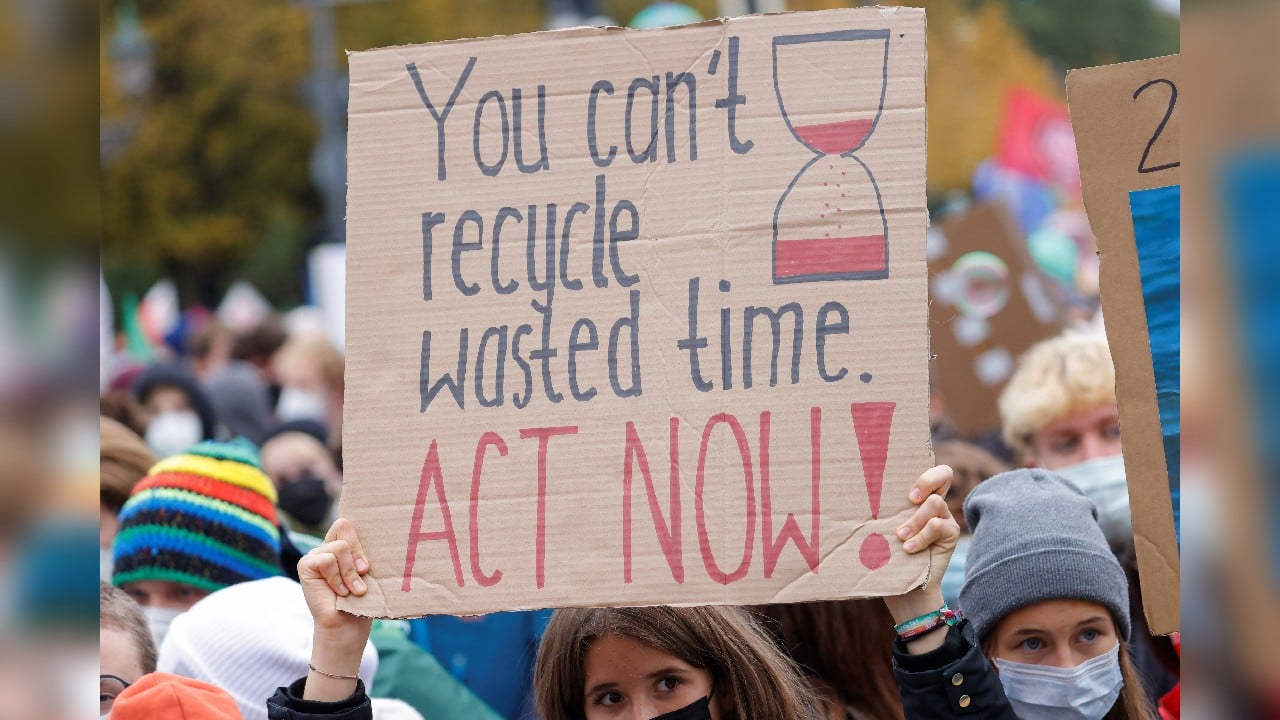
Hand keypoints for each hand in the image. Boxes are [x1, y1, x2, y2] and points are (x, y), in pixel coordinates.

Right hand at [298, 518, 373, 700]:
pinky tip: (340, 592)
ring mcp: (315, 555)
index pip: (350, 523)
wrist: (348, 627)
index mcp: (344, 546)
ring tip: (353, 590)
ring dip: (350, 571)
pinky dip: (337, 577)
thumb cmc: (363, 601)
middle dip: (358, 551)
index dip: (361, 536)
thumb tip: (378, 529)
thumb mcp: (369, 571)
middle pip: (344, 526)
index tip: (369, 560)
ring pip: (339, 547)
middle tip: (364, 572)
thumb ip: (365, 552)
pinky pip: (326, 560)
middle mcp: (328, 547)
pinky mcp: (305, 565)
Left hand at [882, 465, 960, 652]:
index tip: (906, 490)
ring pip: (935, 503)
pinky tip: (908, 549)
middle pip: (943, 474)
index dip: (923, 471)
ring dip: (915, 520)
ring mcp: (944, 518)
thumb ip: (876, 511)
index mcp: (916, 497)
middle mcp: (933, 503)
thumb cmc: (883, 554)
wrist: (902, 588)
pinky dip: (921, 537)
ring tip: (899, 537)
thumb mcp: (878, 528)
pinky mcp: (950, 535)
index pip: (928, 469)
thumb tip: (840, 494)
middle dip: (926, 481)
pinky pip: (939, 526)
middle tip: (910, 499)